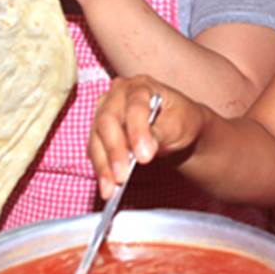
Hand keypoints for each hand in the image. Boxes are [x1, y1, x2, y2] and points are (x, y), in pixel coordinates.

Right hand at [89, 76, 209, 198]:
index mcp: (141, 86)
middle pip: (108, 121)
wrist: (175, 129)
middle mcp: (116, 95)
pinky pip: (95, 152)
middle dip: (115, 151)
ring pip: (96, 138)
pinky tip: (107, 187)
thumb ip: (160, 133)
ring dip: (103, 165)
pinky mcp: (98, 133)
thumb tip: (143, 150)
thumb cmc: (179, 121)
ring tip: (111, 188)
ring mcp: (104, 112)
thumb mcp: (179, 125)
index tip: (144, 156)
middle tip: (123, 175)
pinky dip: (101, 170)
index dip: (137, 131)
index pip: (135, 106)